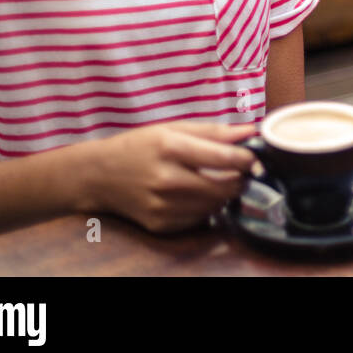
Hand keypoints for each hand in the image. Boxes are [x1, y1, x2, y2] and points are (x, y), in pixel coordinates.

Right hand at [80, 121, 257, 233]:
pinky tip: (197, 194)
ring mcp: (162, 205)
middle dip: (240, 178)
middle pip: (224, 186)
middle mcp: (167, 179)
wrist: (97, 176)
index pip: (223, 157)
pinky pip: (198, 218)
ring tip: (219, 180)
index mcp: (171, 147)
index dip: (247, 158)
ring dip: (225, 194)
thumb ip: (213, 131)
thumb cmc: (138, 146)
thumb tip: (249, 132)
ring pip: (215, 205)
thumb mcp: (172, 128)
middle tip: (242, 170)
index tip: (255, 157)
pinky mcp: (160, 224)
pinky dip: (206, 207)